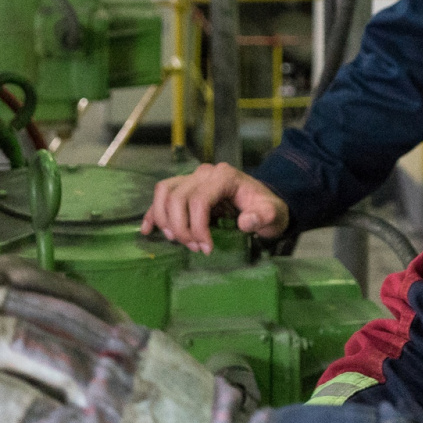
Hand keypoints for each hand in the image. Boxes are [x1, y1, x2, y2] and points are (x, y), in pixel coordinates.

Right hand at [141, 165, 288, 253]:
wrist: (262, 203)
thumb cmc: (266, 208)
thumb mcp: (274, 214)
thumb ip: (264, 216)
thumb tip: (245, 221)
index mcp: (225, 176)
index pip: (199, 199)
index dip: (198, 226)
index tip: (206, 248)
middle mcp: (205, 174)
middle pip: (177, 197)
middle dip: (181, 227)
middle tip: (194, 248)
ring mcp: (192, 179)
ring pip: (164, 192)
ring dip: (165, 219)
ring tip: (178, 240)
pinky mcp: (184, 188)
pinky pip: (161, 196)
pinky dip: (152, 212)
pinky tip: (148, 230)